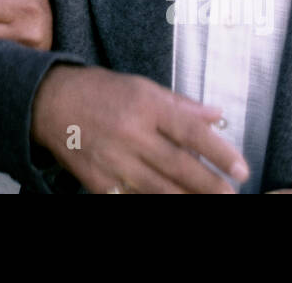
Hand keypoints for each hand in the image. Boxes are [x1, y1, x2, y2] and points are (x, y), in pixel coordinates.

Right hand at [31, 64, 249, 193]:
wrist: (50, 103)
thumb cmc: (100, 91)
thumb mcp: (142, 87)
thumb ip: (180, 105)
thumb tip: (217, 116)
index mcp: (145, 106)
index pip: (190, 132)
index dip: (219, 152)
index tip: (242, 169)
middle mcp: (131, 134)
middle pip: (179, 166)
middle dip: (211, 185)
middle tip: (233, 195)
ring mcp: (114, 161)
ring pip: (160, 189)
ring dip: (188, 199)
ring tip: (209, 203)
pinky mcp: (99, 182)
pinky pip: (134, 198)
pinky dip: (154, 202)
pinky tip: (172, 201)